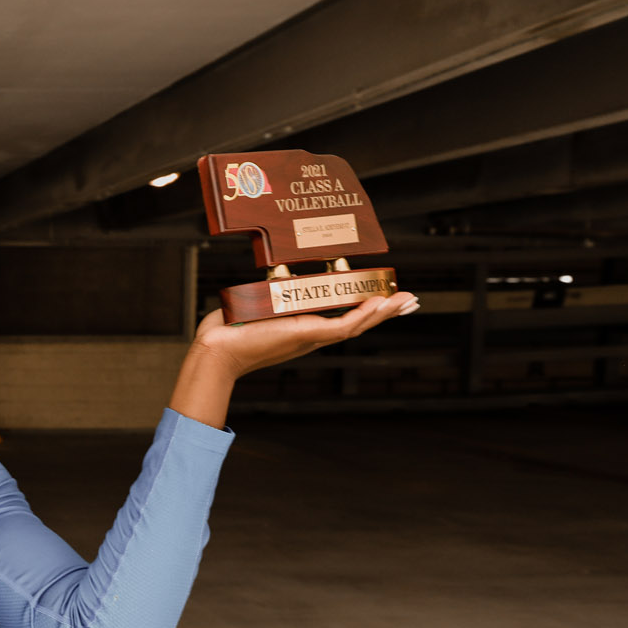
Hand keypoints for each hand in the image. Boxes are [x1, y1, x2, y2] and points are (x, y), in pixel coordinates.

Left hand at [191, 289, 419, 378]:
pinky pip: (343, 324)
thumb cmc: (230, 331)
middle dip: (385, 312)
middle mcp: (311, 335)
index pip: (341, 319)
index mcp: (303, 329)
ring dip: (383, 312)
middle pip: (357, 322)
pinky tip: (381, 304)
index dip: (365, 310)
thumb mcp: (256, 306)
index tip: (384, 299)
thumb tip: (271, 278)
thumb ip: (269, 295)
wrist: (217, 349)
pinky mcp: (306, 334)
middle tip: (410, 300)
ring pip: (356, 324)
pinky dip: (364, 314)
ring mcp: (310, 336)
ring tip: (407, 301)